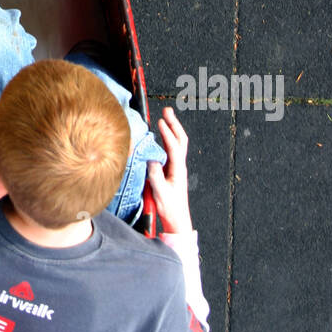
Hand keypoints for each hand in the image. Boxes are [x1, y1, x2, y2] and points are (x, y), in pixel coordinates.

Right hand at [146, 106, 192, 234]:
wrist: (177, 220)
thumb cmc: (170, 208)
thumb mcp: (161, 193)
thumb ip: (156, 176)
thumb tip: (151, 159)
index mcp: (178, 170)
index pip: (173, 147)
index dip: (167, 134)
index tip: (160, 122)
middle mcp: (179, 166)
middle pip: (180, 140)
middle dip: (174, 124)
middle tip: (167, 111)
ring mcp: (177, 168)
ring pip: (177, 143)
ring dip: (172, 128)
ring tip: (165, 117)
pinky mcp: (172, 171)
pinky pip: (171, 150)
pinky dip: (167, 138)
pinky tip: (161, 135)